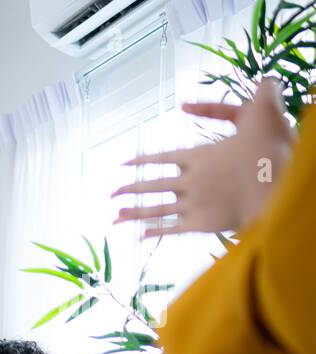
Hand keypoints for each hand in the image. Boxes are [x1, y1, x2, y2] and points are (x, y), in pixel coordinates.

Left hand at [113, 79, 294, 236]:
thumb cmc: (273, 149)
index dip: (142, 161)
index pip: (161, 158)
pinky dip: (156, 232)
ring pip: (156, 209)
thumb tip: (261, 78)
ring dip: (134, 213)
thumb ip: (257, 97)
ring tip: (115, 216)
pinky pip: (172, 229)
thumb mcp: (262, 113)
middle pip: (152, 185)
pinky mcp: (202, 224)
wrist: (280, 186)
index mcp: (198, 155)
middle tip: (111, 193)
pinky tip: (141, 236)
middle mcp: (190, 180)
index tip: (124, 164)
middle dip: (129, 189)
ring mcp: (194, 203)